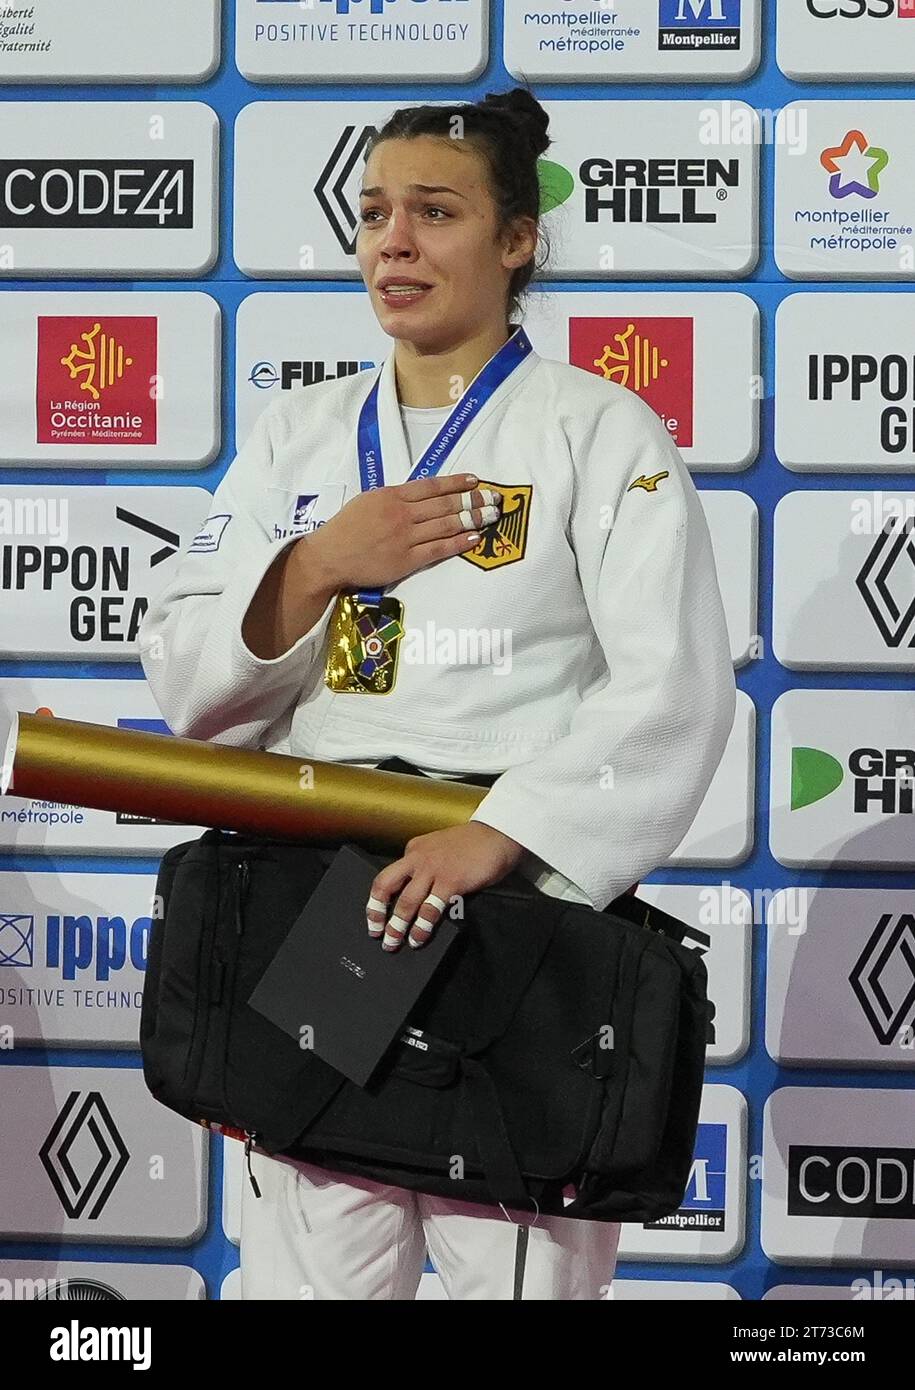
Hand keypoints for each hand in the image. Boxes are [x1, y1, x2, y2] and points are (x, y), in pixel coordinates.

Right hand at [308, 474, 502, 591]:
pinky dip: (459, 543)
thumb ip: (394, 497)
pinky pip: (439, 549)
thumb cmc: (345, 529)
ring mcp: (405, 537)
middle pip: (445, 504)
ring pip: (446, 525)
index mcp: (391, 495)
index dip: (456, 483)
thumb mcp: (367, 501)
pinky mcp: (406, 560)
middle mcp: (402, 513)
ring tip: (491, 516)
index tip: (475, 481)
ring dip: (473, 519)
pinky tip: (474, 538)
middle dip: (473, 500)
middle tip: (494, 499)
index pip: (432, 486)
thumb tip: (421, 495)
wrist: (328, 557)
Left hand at [365, 822, 526, 950]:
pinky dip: (422, 927)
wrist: (498, 834)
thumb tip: (418, 898)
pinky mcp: (450, 881)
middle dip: (377, 913)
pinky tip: (419, 937)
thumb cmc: (473, 845)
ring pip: (406, 902)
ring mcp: (433, 870)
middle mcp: (418, 858)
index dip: (378, 900)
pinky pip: (430, 909)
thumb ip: (427, 868)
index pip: (388, 876)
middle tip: (376, 933)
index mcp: (414, 850)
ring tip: (393, 942)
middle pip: (385, 886)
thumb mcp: (440, 848)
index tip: (374, 917)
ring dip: (397, 926)